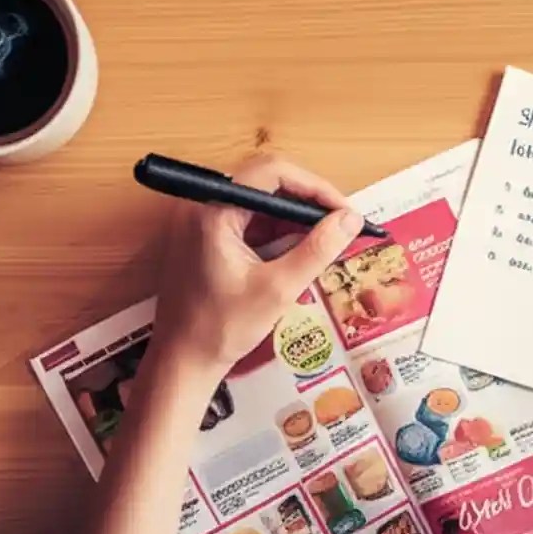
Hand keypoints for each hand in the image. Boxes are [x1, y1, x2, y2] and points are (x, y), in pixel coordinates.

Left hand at [149, 154, 362, 377]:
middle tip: (340, 226)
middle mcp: (202, 206)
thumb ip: (318, 249)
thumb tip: (351, 219)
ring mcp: (202, 222)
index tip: (343, 211)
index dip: (314, 187)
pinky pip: (249, 222)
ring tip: (325, 245)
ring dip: (294, 221)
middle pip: (266, 183)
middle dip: (307, 204)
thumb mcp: (279, 289)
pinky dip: (276, 235)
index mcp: (213, 211)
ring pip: (261, 203)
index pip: (271, 172)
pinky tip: (298, 257)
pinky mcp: (206, 238)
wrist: (182, 361)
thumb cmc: (221, 328)